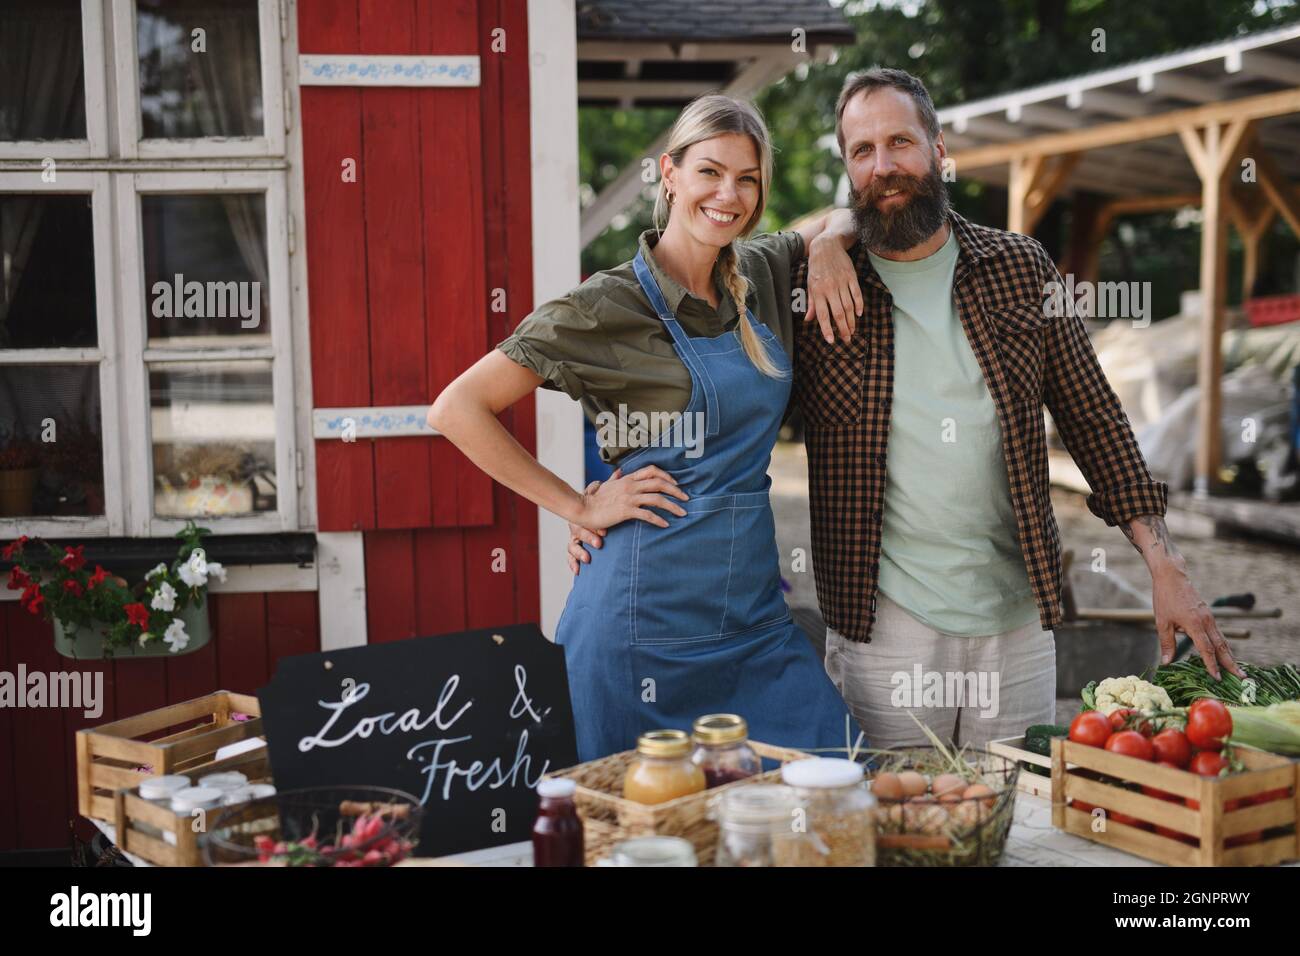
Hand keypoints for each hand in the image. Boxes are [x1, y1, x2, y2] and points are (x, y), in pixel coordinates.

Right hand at [567, 481, 606, 573]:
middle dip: (587, 539)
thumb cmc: (594, 509)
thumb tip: (619, 471)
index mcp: (582, 515)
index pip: (583, 519)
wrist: (579, 521)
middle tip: (599, 544)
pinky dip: (572, 565)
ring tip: (587, 560)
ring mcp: (575, 539)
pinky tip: (577, 572)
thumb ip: (608, 486)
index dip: (592, 527)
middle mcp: (576, 527)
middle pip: (577, 533)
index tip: (603, 535)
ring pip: (572, 547)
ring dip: (579, 553)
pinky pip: (570, 559)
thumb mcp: (599, 497)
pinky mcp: (576, 551)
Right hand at [573, 465, 687, 536]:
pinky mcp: (625, 511)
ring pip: (657, 499)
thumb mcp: (606, 485)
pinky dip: (659, 519)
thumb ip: (615, 478)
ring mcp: (628, 498)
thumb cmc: (594, 499)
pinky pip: (647, 514)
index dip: (666, 476)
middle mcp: (630, 486)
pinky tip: (666, 524)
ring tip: (682, 513)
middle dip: (676, 491)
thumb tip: (618, 472)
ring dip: (673, 506)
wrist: (582, 508)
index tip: (676, 484)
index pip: (651, 471)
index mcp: (627, 478)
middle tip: (686, 499)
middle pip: (659, 483)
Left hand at [805, 232, 861, 344]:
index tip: (831, 341)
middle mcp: (830, 288)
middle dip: (843, 329)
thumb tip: (808, 320)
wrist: (826, 245)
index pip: (822, 314)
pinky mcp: (851, 277)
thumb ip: (811, 303)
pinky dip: (859, 305)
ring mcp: (842, 282)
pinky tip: (859, 314)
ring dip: (851, 321)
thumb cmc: (816, 267)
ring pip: (848, 306)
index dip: (827, 329)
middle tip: (846, 340)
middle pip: (838, 313)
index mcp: (818, 291)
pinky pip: (856, 294)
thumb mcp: (809, 284)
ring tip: (852, 331)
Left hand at [1152, 566, 1244, 679]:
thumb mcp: (1162, 622)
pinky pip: (1218, 633)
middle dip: (1231, 663)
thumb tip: (1166, 663)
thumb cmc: (1165, 598)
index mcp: (1195, 624)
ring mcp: (1209, 618)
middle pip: (1221, 646)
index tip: (1217, 678)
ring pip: (1222, 640)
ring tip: (1237, 669)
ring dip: (1229, 655)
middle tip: (1242, 678)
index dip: (1212, 665)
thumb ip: (1167, 643)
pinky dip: (1222, 645)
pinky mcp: (1208, 615)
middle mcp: (1207, 622)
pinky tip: (1223, 653)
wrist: (1172, 576)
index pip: (1207, 649)